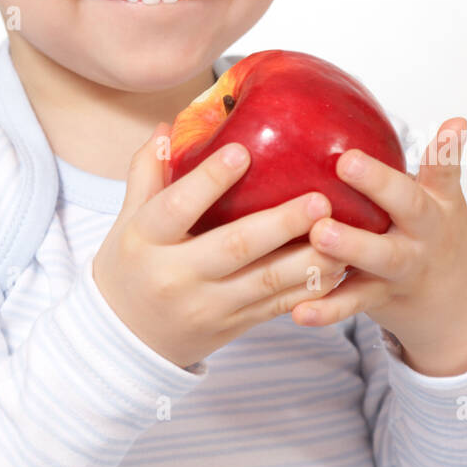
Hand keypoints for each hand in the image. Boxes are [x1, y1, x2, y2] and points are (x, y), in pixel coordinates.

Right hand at [92, 123, 348, 369]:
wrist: (124, 340)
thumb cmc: (129, 266)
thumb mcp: (128, 219)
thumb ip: (148, 172)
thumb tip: (169, 126)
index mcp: (146, 240)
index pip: (177, 207)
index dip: (209, 180)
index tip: (243, 151)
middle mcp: (176, 275)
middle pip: (234, 247)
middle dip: (280, 224)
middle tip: (319, 199)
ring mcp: (208, 306)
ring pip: (266, 283)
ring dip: (308, 259)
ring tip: (342, 233)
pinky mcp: (233, 327)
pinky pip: (277, 307)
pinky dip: (309, 289)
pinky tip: (338, 267)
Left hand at [291, 119, 466, 376]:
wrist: (456, 308)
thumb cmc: (433, 234)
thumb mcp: (441, 198)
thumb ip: (435, 162)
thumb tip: (442, 116)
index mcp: (435, 202)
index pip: (443, 171)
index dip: (447, 149)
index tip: (452, 127)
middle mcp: (423, 233)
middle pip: (408, 208)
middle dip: (379, 185)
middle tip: (346, 162)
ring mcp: (403, 269)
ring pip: (378, 258)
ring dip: (349, 247)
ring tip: (319, 235)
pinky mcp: (380, 299)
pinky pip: (351, 303)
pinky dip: (325, 308)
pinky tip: (299, 309)